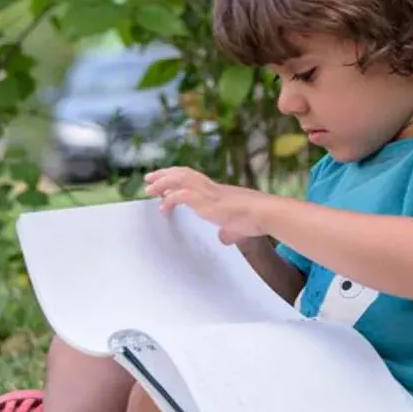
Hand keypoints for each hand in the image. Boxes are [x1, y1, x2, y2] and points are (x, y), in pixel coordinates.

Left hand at [143, 167, 270, 243]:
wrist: (264, 213)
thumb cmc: (255, 219)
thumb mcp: (237, 226)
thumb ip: (228, 231)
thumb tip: (223, 238)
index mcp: (217, 191)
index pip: (193, 178)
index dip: (177, 177)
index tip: (164, 181)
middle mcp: (211, 188)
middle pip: (183, 173)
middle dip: (164, 175)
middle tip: (148, 179)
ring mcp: (208, 193)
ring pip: (180, 179)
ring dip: (162, 183)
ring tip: (148, 188)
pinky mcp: (206, 202)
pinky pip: (182, 195)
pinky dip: (170, 199)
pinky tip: (163, 207)